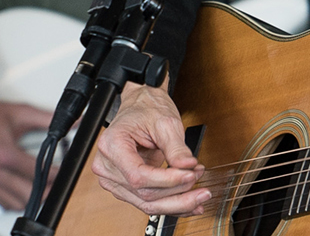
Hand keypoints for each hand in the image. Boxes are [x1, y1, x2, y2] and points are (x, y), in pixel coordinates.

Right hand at [0, 74, 53, 211]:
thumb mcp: (19, 112)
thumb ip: (47, 119)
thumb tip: (72, 121)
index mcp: (4, 154)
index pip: (38, 173)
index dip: (56, 174)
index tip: (64, 171)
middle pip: (28, 194)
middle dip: (46, 189)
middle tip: (56, 181)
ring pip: (15, 202)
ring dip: (32, 197)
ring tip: (43, 186)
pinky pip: (1, 202)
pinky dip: (15, 200)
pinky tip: (23, 190)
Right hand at [91, 81, 207, 216]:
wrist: (140, 105)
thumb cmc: (147, 108)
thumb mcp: (165, 122)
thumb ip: (176, 147)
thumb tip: (188, 166)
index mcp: (112, 146)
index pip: (139, 176)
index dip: (167, 181)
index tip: (190, 175)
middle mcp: (107, 167)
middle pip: (144, 195)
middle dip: (177, 194)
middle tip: (202, 188)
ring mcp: (114, 180)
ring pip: (147, 204)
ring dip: (177, 202)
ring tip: (199, 194)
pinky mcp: (125, 187)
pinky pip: (148, 202)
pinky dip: (171, 204)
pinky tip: (189, 203)